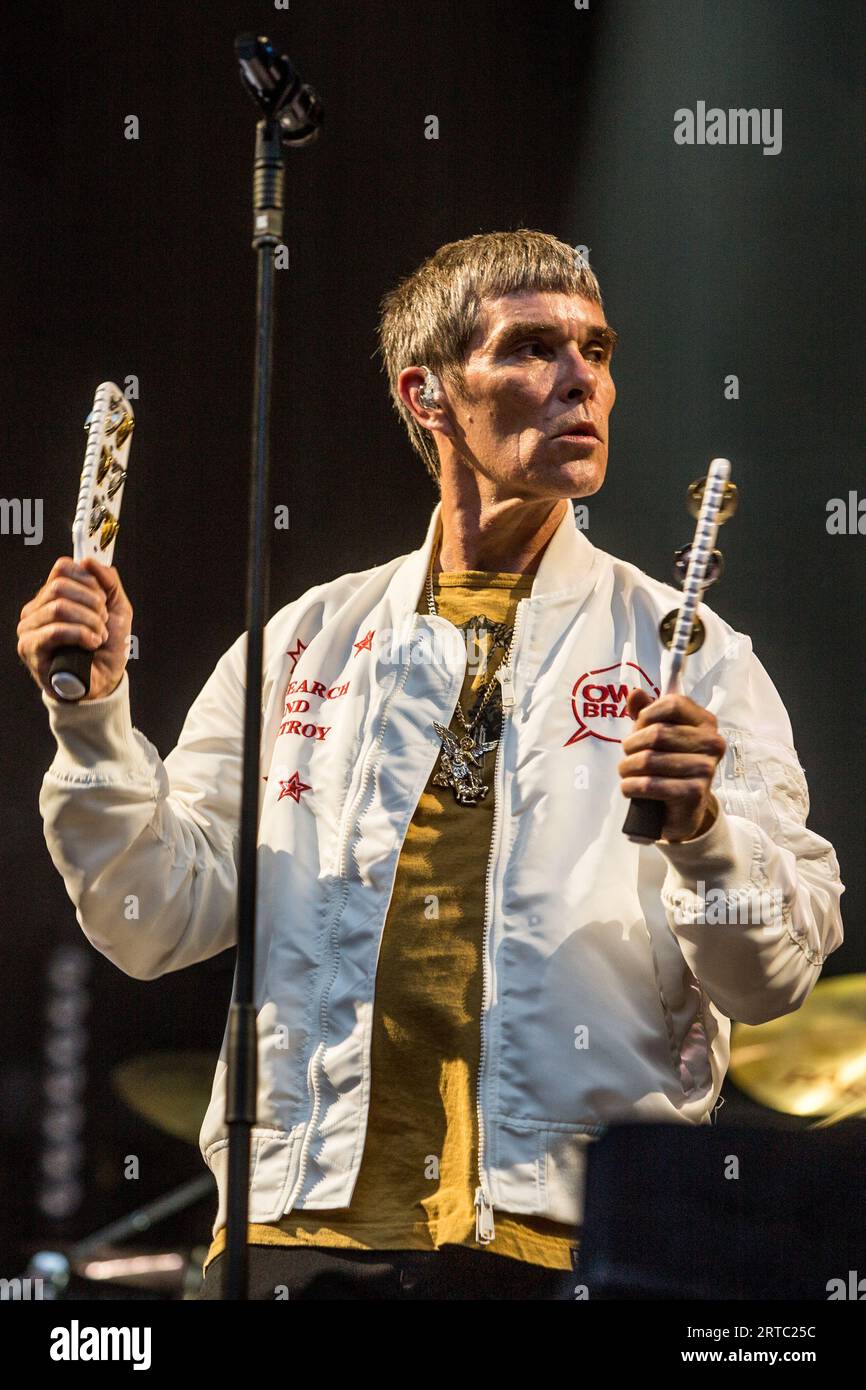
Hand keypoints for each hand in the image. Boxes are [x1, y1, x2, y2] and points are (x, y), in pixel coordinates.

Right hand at [17, 556, 132, 700]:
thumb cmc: (107, 647)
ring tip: (99, 637)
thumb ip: (108, 582)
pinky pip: (54, 630)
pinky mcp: (29, 648)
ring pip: (59, 606)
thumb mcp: (117, 609)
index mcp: (53, 595)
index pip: (63, 568)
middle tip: (103, 622)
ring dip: (89, 622)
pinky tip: (91, 645)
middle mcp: (36, 608)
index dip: (89, 581)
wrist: (104, 682)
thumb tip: (88, 560)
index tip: (103, 601)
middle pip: (60, 585)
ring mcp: (29, 628)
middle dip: (92, 603)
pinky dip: (81, 635)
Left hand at [618, 688, 725, 841]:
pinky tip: (629, 788)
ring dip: (627, 767)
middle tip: (627, 755)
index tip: (639, 728)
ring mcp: (706, 768)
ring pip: (649, 760)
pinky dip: (631, 786)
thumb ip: (645, 713)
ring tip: (626, 772)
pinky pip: (650, 784)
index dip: (646, 715)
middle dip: (631, 745)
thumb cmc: (669, 765)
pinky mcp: (695, 793)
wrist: (684, 810)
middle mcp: (712, 743)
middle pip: (657, 733)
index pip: (672, 704)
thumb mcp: (657, 735)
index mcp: (706, 722)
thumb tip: (635, 693)